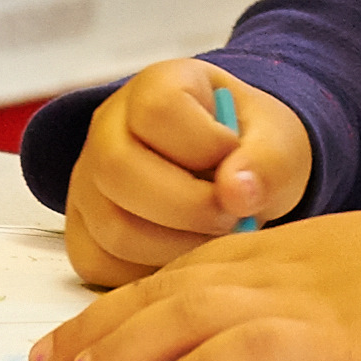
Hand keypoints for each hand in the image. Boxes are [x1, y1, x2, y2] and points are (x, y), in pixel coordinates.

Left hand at [30, 185, 360, 360]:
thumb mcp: (348, 278)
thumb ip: (296, 305)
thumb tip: (242, 356)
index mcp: (277, 254)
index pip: (174, 275)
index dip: (114, 307)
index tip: (68, 339)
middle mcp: (274, 268)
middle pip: (161, 291)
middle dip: (95, 329)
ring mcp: (299, 298)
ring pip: (185, 315)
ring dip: (123, 347)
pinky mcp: (329, 336)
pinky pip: (246, 347)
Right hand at [61, 60, 311, 287]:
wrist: (233, 171)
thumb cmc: (250, 148)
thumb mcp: (277, 141)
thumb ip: (266, 161)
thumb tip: (236, 194)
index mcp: (155, 86)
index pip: (157, 110)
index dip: (205, 145)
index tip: (237, 159)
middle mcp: (108, 129)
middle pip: (120, 171)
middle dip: (189, 208)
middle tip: (231, 217)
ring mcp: (87, 181)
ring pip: (111, 227)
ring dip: (175, 247)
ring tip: (213, 238)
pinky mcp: (83, 231)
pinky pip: (100, 265)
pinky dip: (149, 274)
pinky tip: (184, 256)